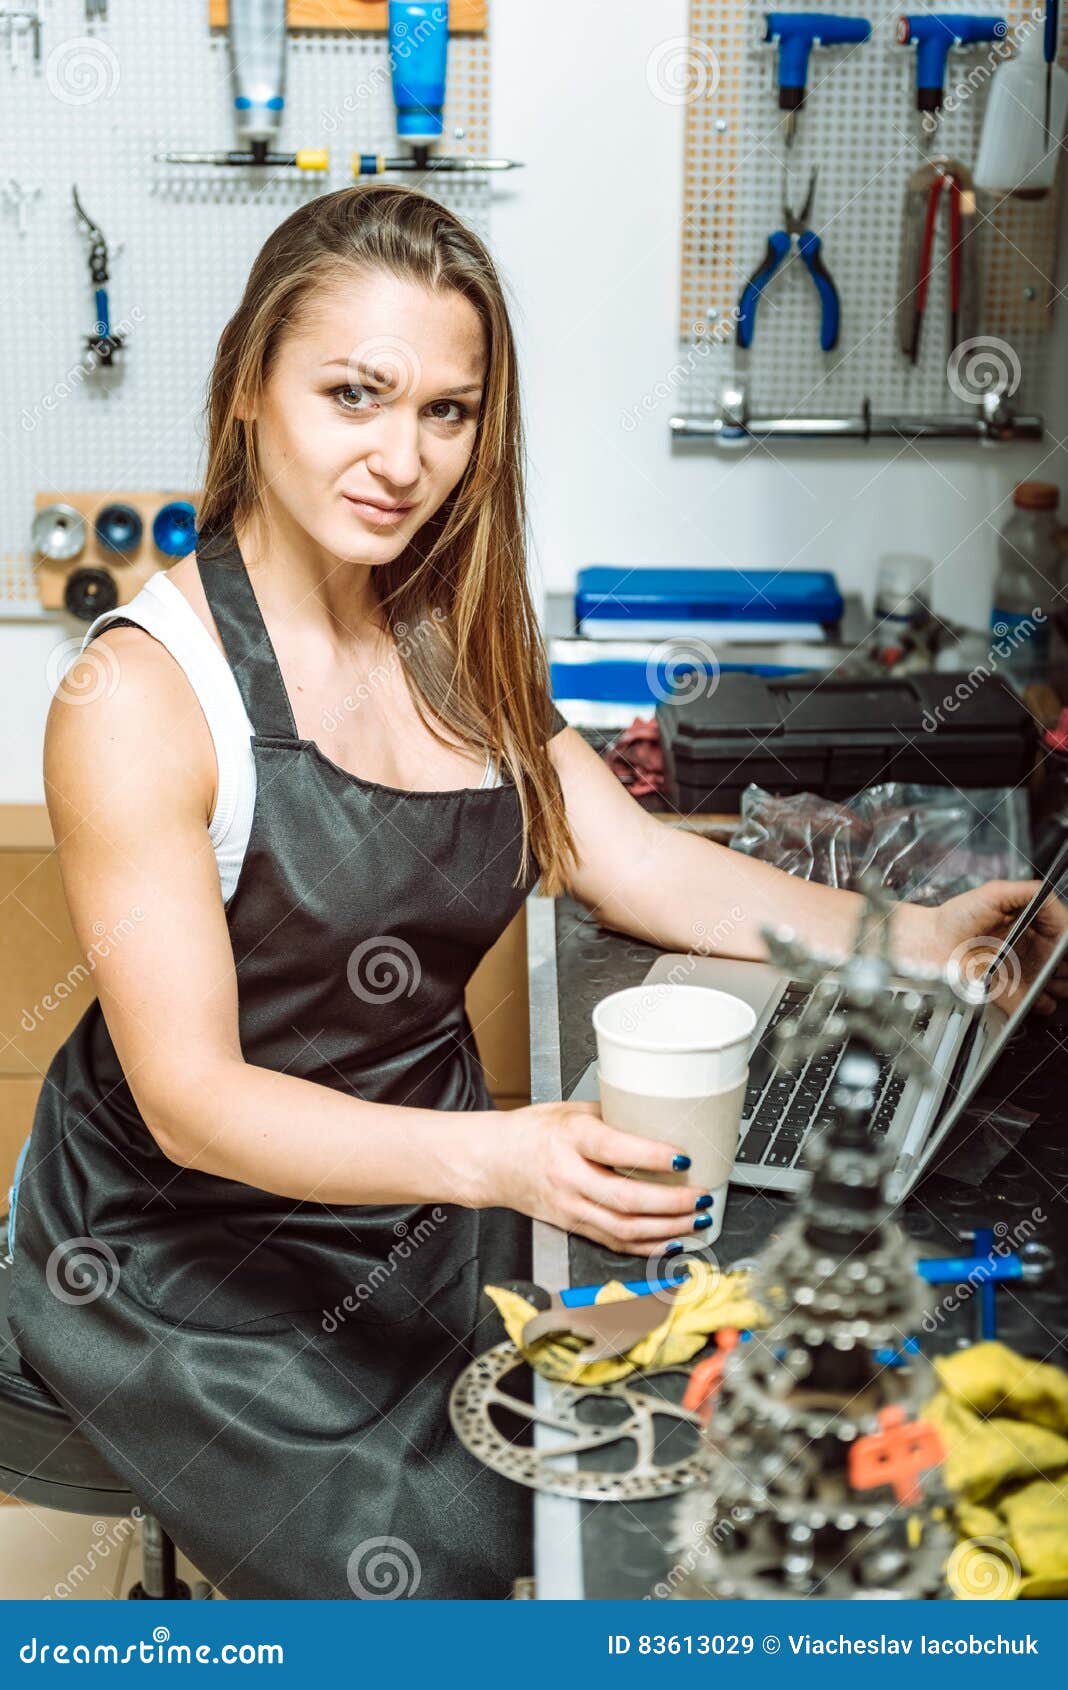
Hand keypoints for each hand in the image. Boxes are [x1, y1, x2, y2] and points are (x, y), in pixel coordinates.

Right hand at [498, 1100, 711, 1255]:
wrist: (495, 1160)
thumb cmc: (534, 1131)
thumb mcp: (571, 1110)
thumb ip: (613, 1115)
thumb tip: (661, 1117)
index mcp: (570, 1137)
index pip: (614, 1149)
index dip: (652, 1156)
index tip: (684, 1157)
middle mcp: (569, 1175)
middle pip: (625, 1199)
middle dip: (672, 1203)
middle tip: (701, 1196)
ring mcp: (570, 1206)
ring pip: (623, 1228)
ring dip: (667, 1228)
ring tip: (696, 1220)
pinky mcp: (573, 1225)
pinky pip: (614, 1242)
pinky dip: (646, 1246)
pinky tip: (671, 1240)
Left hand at [926, 879, 1067, 1015]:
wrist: (930, 944)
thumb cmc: (956, 917)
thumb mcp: (994, 893)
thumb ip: (1026, 892)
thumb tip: (1049, 895)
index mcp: (1031, 925)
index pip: (1063, 934)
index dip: (1066, 944)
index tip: (1064, 950)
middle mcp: (1031, 948)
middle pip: (1064, 961)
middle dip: (1066, 966)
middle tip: (1059, 967)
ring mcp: (1022, 972)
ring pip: (1058, 984)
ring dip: (1062, 985)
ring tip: (1053, 981)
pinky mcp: (1009, 993)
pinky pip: (1034, 1004)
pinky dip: (1042, 1004)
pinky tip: (1040, 998)